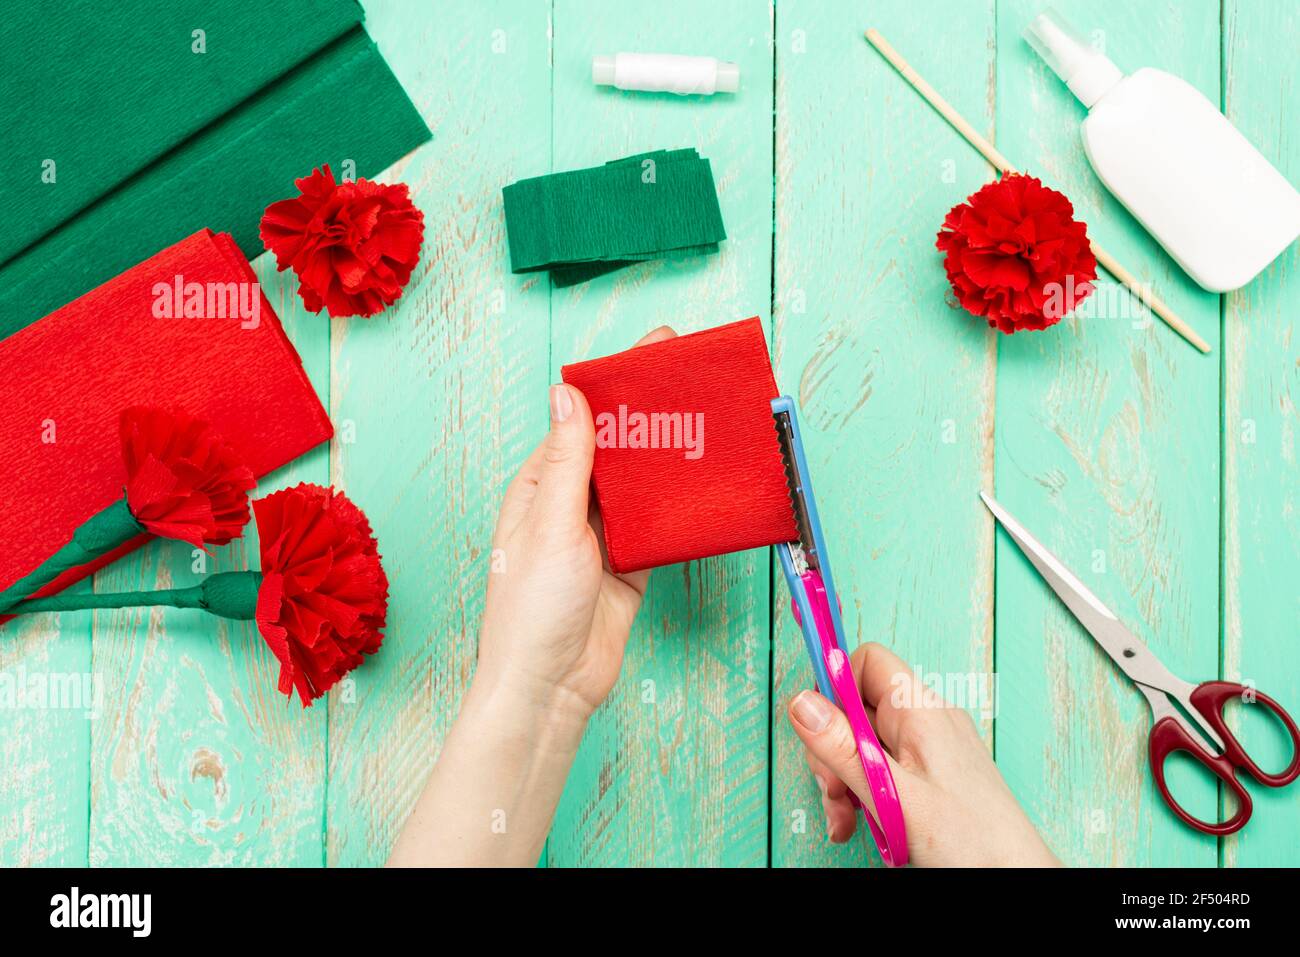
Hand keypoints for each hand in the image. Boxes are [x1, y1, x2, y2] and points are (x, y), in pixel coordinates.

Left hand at [473, 326, 677, 721]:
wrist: (551, 689)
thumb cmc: (532, 610)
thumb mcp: (552, 526)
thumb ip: (567, 462)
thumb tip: (567, 394)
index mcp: (540, 486)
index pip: (582, 420)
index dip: (616, 385)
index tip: (652, 351)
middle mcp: (569, 504)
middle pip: (616, 447)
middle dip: (651, 413)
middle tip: (694, 378)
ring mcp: (601, 536)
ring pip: (642, 484)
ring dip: (670, 457)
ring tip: (709, 420)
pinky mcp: (630, 565)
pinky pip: (660, 526)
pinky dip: (681, 506)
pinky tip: (706, 482)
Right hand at [788, 642, 1058, 866]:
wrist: (1016, 878)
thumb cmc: (970, 840)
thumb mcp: (892, 795)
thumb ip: (844, 748)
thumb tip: (801, 703)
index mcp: (921, 711)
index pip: (868, 662)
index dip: (835, 687)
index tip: (815, 728)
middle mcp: (927, 720)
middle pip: (859, 707)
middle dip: (834, 749)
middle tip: (834, 791)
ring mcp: (930, 748)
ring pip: (866, 743)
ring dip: (846, 779)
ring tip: (846, 819)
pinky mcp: (931, 775)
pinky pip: (884, 768)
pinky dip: (866, 793)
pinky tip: (861, 824)